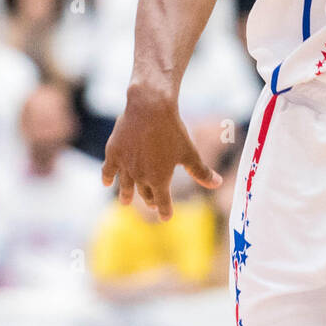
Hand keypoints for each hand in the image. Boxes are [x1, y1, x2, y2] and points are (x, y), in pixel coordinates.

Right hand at [101, 86, 221, 220]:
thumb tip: (217, 184)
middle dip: (149, 199)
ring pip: (126, 185)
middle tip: (151, 203)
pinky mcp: (114, 153)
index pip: (162, 202)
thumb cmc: (173, 131)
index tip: (165, 216)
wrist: (150, 109)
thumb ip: (201, 172)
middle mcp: (140, 176)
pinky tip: (107, 181)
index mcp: (159, 180)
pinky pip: (108, 170)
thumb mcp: (190, 153)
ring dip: (126, 194)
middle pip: (145, 193)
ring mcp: (125, 166)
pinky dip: (107, 177)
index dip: (165, 211)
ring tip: (125, 201)